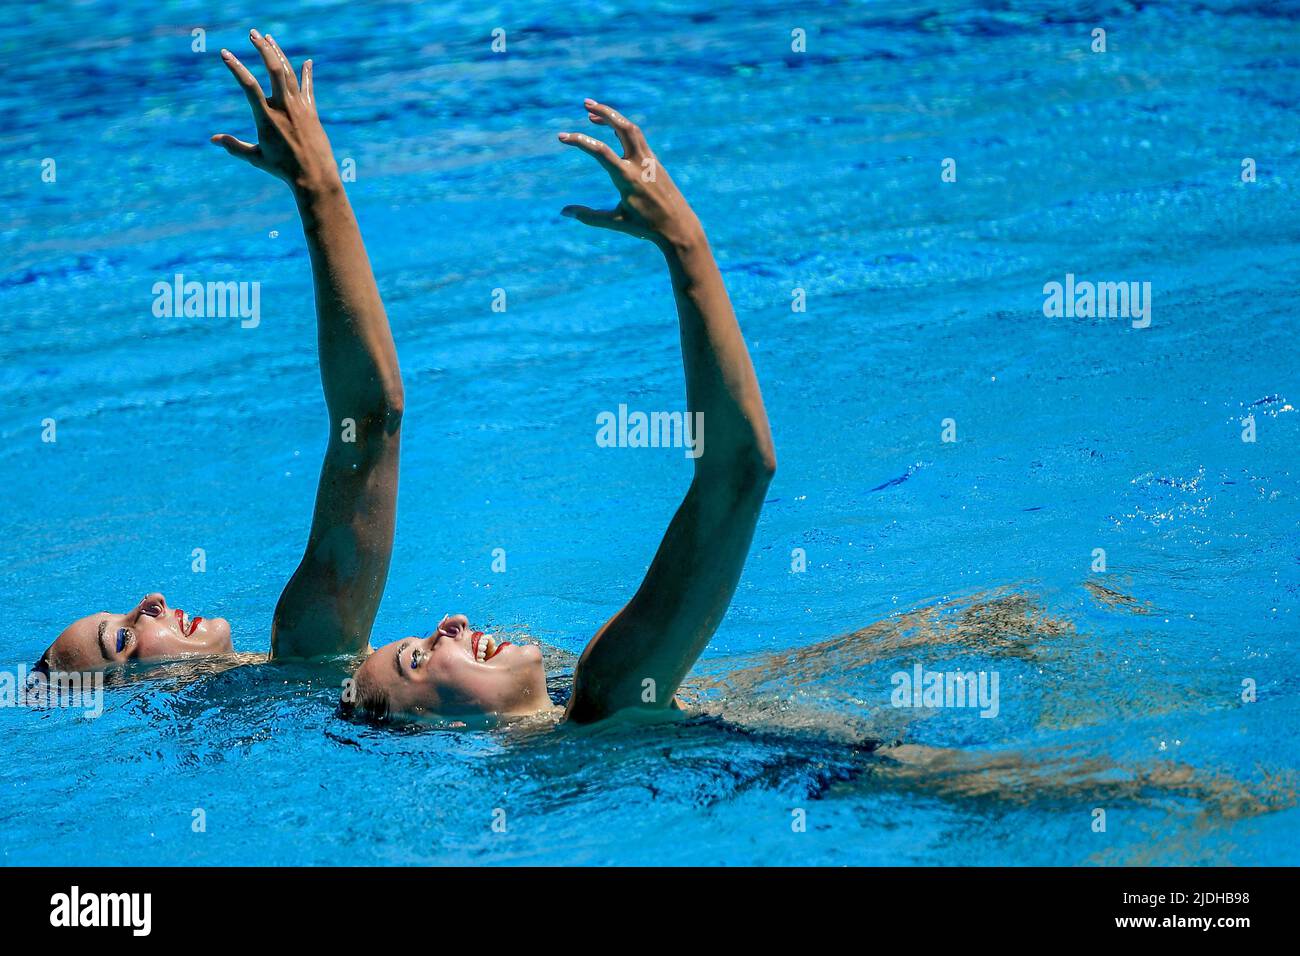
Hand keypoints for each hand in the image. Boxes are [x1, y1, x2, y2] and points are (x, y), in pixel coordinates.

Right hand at [210, 30, 338, 193]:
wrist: (314, 177)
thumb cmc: (282, 169)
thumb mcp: (256, 157)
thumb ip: (234, 146)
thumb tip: (213, 139)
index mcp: (266, 118)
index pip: (248, 86)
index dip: (236, 67)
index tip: (225, 53)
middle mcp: (283, 108)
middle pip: (274, 70)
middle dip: (263, 49)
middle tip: (253, 33)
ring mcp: (299, 108)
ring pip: (289, 74)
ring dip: (279, 54)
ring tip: (269, 38)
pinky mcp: (312, 112)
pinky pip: (308, 88)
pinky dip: (307, 74)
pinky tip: (307, 62)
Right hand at [559, 100, 701, 249]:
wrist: (678, 226)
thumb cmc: (646, 227)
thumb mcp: (615, 222)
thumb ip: (589, 216)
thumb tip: (564, 212)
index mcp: (627, 179)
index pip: (600, 152)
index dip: (579, 141)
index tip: (561, 137)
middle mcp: (639, 164)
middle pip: (622, 127)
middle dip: (604, 112)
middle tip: (585, 103)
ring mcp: (649, 160)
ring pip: (631, 129)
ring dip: (613, 117)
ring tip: (593, 114)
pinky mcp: (655, 160)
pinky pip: (637, 137)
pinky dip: (622, 129)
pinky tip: (612, 129)